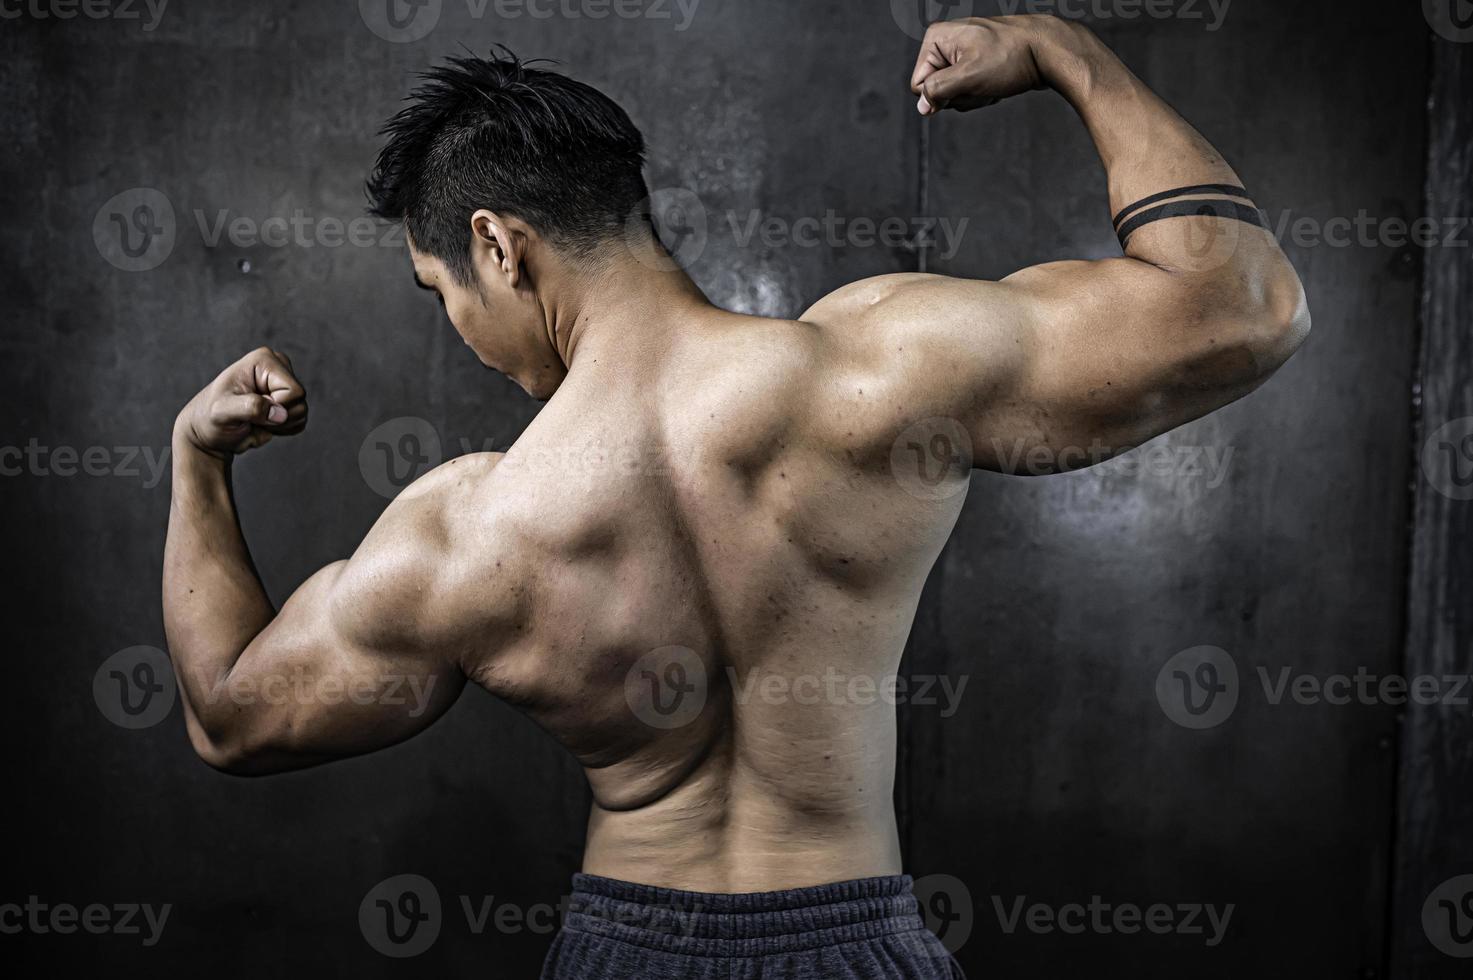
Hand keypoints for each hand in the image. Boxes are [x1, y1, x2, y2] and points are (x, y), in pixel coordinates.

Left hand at [176, 347, 307, 456]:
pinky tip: (262, 423)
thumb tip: (280, 414)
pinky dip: (282, 429)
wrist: (208, 431)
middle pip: (300, 400)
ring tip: (255, 419)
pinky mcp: (287, 401)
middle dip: (278, 417)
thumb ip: (250, 408)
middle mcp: (278, 368)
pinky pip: (300, 421)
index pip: (293, 390)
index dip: (276, 406)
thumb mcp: (222, 411)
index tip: (250, 408)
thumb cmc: (210, 417)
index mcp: (264, 360)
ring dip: (279, 425)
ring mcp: (283, 385)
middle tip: (251, 416)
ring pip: (302, 411)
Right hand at [910, 16, 1059, 115]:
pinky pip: (969, 89)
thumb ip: (938, 91)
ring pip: (954, 94)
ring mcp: (962, 52)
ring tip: (992, 81)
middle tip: (982, 83)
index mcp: (937, 38)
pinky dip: (983, 93)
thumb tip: (922, 106)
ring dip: (974, 96)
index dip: (941, 94)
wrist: (1048, 50)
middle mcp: (947, 43)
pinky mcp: (977, 62)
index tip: (965, 84)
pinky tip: (997, 82)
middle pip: (937, 91)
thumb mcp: (969, 77)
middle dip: (960, 96)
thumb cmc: (1012, 57)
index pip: (919, 85)